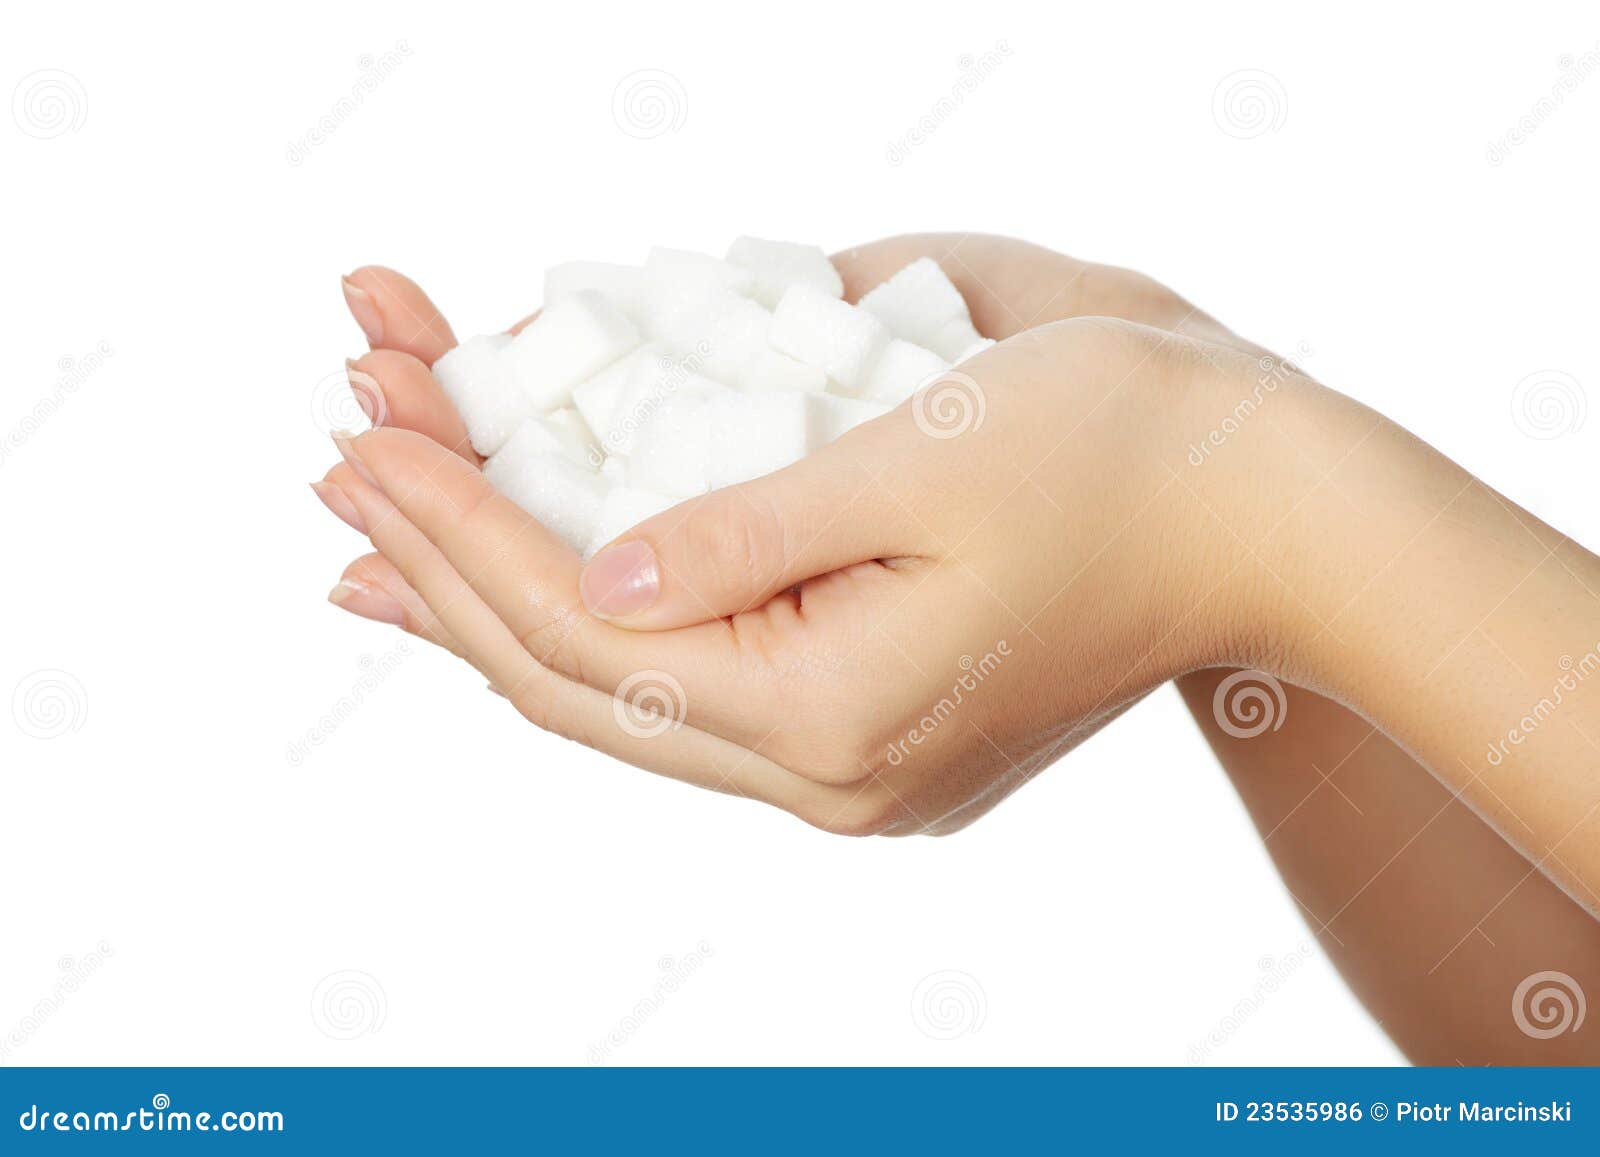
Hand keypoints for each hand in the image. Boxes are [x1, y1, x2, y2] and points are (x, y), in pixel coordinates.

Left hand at [317, 239, 1288, 833]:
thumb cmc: (1115, 458)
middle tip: (342, 465)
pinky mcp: (868, 731)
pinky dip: (594, 630)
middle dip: (449, 570)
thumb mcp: (917, 466)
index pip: (588, 631)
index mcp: (836, 714)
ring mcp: (852, 769)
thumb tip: (591, 574)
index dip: (462, 532)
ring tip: (384, 544)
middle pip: (583, 685)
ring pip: (626, 700)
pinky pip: (689, 689)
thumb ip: (739, 535)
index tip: (366, 437)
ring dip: (501, 608)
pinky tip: (529, 586)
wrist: (1258, 516)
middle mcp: (831, 775)